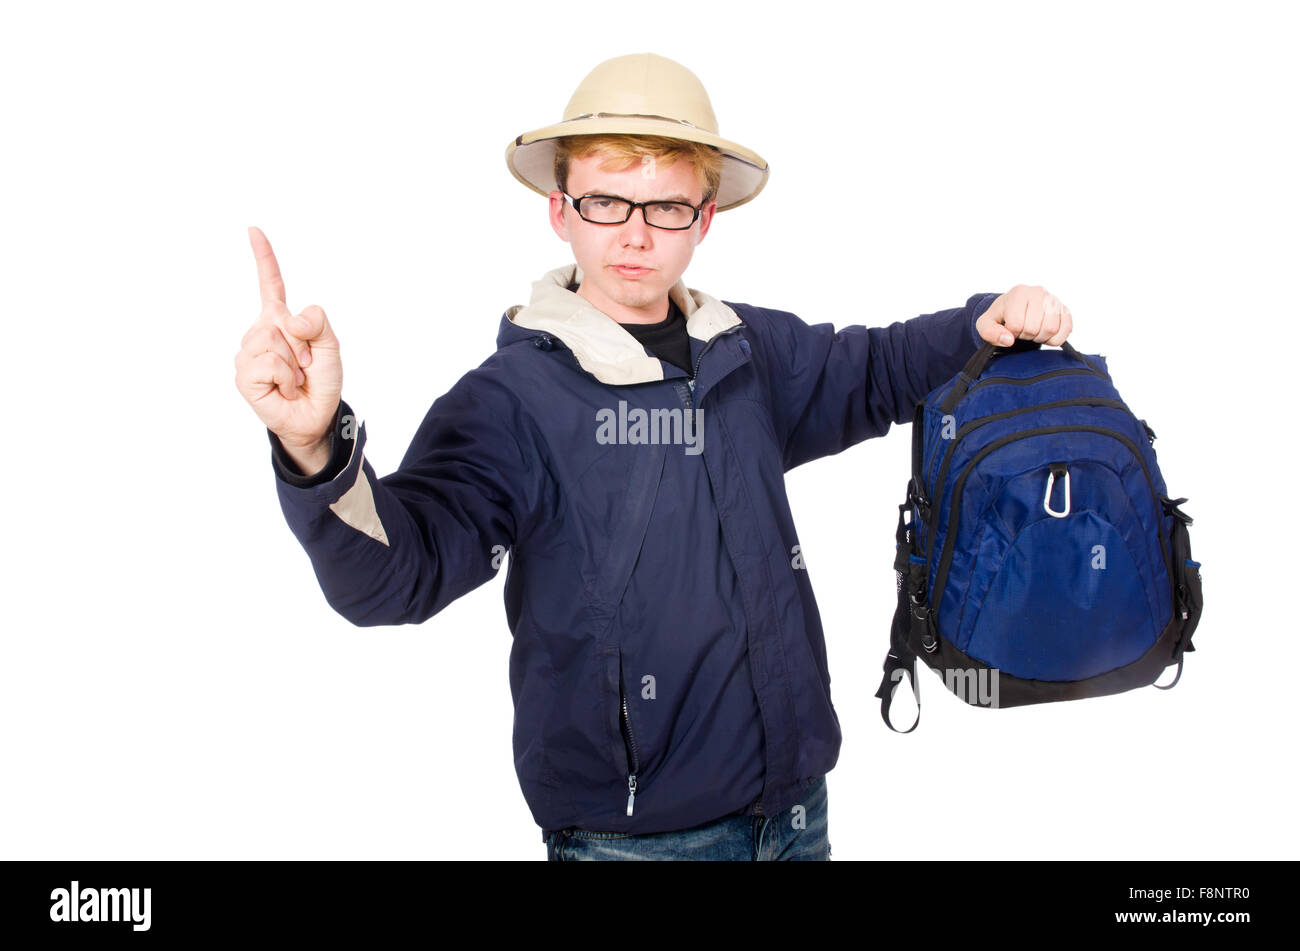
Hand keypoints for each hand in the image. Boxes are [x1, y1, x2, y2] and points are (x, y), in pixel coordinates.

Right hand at [234, 227, 342, 458]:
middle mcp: (260, 332)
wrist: (316, 415)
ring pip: (274, 340)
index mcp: (281, 320)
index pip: (270, 284)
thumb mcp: (331, 346)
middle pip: (282, 319)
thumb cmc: (321, 380)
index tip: (253, 230)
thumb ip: (318, 323)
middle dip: (304, 344)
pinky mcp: (244, 375)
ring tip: (294, 378)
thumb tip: (290, 319)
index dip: (264, 257)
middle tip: (306, 366)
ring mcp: (249, 353)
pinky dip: (285, 377)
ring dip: (294, 363)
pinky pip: (268, 363)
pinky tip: (283, 388)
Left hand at [975, 284, 1072, 347]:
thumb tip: (1009, 340)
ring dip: (1040, 337)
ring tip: (1033, 331)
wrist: (1016, 308)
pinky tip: (1045, 334)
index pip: (1016, 324)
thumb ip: (989, 332)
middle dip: (1025, 335)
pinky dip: (1055, 339)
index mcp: (1018, 293)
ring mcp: (1054, 300)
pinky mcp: (1065, 310)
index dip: (1011, 333)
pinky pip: (1065, 330)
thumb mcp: (986, 324)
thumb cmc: (1001, 316)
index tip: (1010, 328)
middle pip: (1034, 328)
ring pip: (1050, 330)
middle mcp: (1038, 292)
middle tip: (1022, 331)